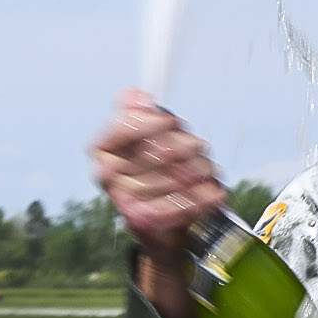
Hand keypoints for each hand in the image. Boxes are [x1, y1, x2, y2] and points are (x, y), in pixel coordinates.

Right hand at [91, 90, 228, 317]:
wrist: (161, 222)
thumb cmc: (156, 168)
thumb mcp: (150, 133)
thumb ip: (139, 110)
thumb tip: (135, 95)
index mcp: (103, 147)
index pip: (123, 127)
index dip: (150, 122)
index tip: (173, 121)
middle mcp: (105, 173)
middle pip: (154, 152)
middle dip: (183, 148)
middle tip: (200, 147)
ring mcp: (121, 198)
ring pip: (169, 177)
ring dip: (197, 172)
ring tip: (208, 171)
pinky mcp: (140, 219)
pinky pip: (175, 205)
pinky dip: (199, 199)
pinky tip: (214, 193)